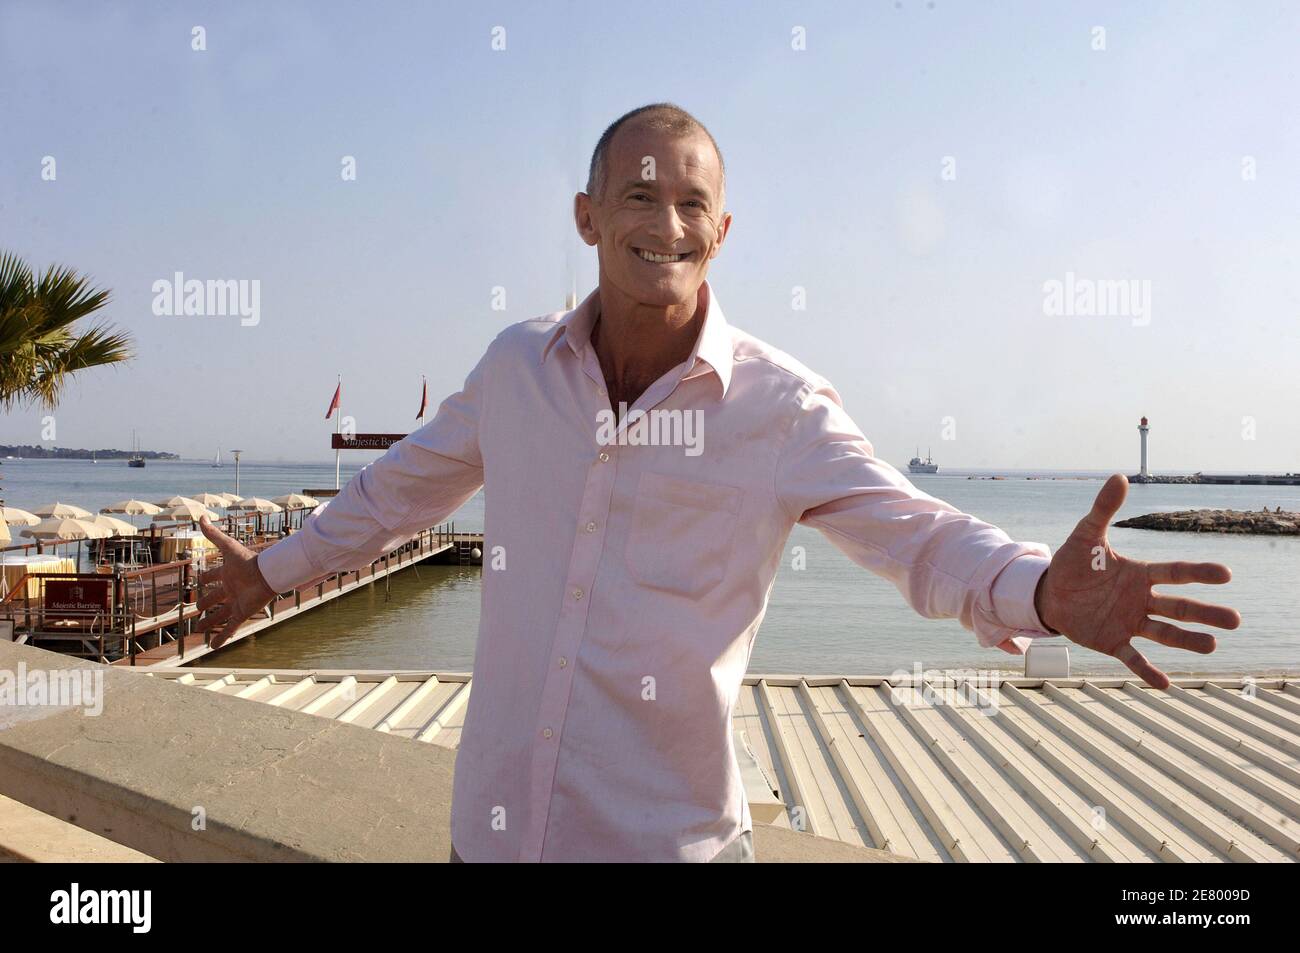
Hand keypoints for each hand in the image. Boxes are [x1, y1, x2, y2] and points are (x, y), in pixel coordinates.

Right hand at [194, 515, 276, 648]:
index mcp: (227, 574)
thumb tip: (200, 517)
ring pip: (219, 615)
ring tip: (197, 630)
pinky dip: (221, 638)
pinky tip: (212, 648)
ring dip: (209, 623)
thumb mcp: (228, 547)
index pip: (211, 577)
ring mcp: (236, 602)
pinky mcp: (242, 613)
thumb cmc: (249, 560)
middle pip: (214, 598)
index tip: (198, 580)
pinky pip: (229, 628)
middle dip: (204, 604)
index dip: (205, 578)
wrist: (270, 573)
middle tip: (196, 610)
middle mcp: (230, 589)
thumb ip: (214, 534)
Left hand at [1033, 473, 1240, 688]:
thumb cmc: (1072, 563)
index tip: (1225, 574)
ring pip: (1165, 633)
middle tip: (1234, 620)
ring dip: (1188, 640)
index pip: (1175, 573)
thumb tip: (1119, 477)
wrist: (1048, 592)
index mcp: (1140, 574)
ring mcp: (1129, 622)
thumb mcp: (1085, 535)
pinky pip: (1134, 657)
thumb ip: (1103, 509)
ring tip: (1213, 645)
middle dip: (1206, 613)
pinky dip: (1148, 671)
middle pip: (1179, 607)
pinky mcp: (1113, 641)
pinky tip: (1166, 685)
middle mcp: (1141, 600)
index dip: (1198, 573)